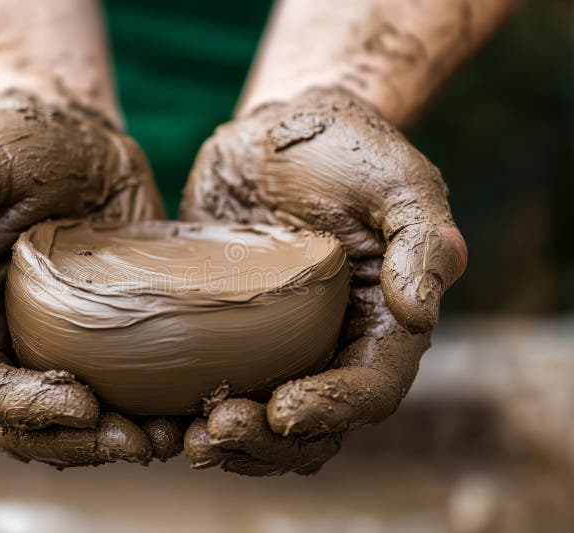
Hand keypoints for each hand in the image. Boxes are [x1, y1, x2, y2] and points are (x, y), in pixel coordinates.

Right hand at [0, 91, 181, 467]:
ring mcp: (42, 345)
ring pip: (63, 421)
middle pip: (14, 421)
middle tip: (132, 442)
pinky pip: (111, 391)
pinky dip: (141, 412)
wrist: (78, 135)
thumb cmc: (16, 142)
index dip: (11, 404)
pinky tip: (181, 415)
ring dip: (110, 440)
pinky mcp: (94, 340)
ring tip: (165, 439)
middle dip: (70, 441)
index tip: (76, 401)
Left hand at [180, 86, 466, 474]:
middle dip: (269, 442)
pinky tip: (158, 417)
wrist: (274, 134)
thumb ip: (422, 240)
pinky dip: (192, 414)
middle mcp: (333, 348)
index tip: (284, 409)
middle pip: (314, 428)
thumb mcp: (396, 182)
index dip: (333, 410)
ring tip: (186, 439)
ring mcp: (279, 348)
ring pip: (264, 424)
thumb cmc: (345, 150)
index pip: (370, 389)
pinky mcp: (229, 337)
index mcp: (383, 324)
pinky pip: (215, 389)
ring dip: (231, 444)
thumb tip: (421, 313)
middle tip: (216, 430)